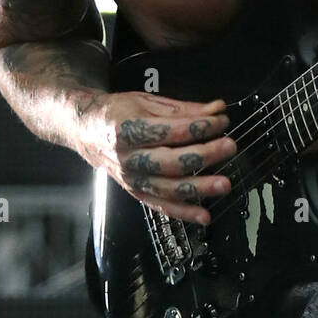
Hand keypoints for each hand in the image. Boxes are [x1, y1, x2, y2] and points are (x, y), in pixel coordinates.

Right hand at [90, 92, 235, 224]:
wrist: (87, 131)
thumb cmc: (119, 112)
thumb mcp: (147, 102)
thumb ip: (183, 108)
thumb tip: (216, 109)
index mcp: (128, 128)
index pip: (170, 130)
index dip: (199, 126)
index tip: (221, 120)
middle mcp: (128, 157)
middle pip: (171, 161)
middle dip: (204, 155)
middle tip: (230, 146)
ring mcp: (132, 178)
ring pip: (168, 188)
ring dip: (199, 188)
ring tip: (225, 184)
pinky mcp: (136, 192)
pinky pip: (161, 206)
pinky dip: (183, 213)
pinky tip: (204, 216)